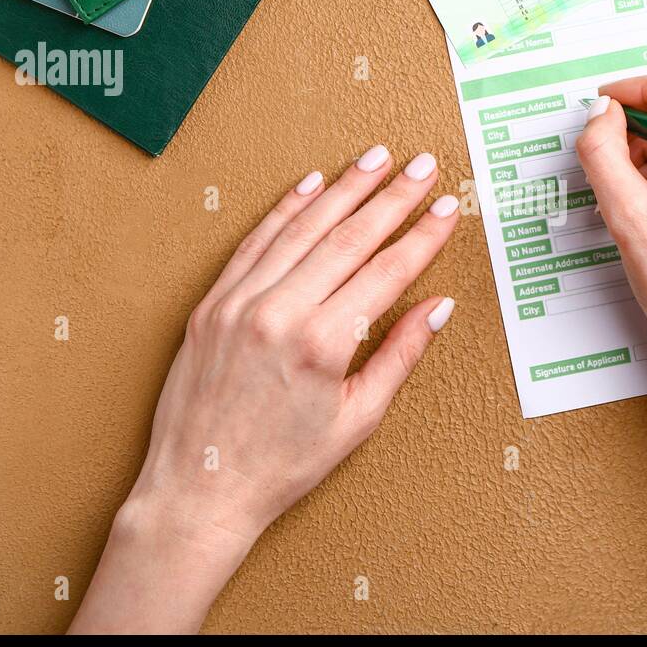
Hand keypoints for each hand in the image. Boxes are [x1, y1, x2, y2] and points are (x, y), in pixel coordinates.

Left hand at [70, 146, 459, 632]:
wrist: (199, 488)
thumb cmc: (281, 466)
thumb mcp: (356, 420)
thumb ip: (398, 356)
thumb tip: (438, 308)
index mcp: (321, 344)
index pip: (386, 272)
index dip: (422, 236)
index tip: (447, 209)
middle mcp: (278, 313)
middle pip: (348, 237)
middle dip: (392, 196)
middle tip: (423, 165)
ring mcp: (238, 303)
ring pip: (301, 229)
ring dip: (344, 189)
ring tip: (376, 158)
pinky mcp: (211, 304)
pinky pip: (254, 242)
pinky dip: (285, 209)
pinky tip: (312, 184)